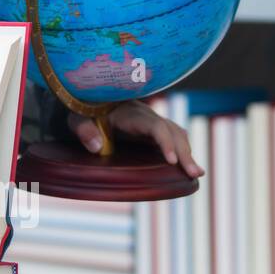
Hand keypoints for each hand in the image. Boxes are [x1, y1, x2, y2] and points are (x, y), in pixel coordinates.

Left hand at [67, 99, 204, 178]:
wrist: (89, 99)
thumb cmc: (83, 111)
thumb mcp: (77, 119)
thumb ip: (84, 130)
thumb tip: (97, 146)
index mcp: (130, 113)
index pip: (155, 126)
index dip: (165, 142)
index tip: (171, 161)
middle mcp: (146, 115)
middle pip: (172, 131)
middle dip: (184, 152)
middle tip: (193, 173)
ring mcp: (151, 121)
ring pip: (176, 134)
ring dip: (188, 153)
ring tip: (196, 174)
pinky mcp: (152, 129)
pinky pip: (173, 137)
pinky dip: (183, 150)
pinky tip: (188, 167)